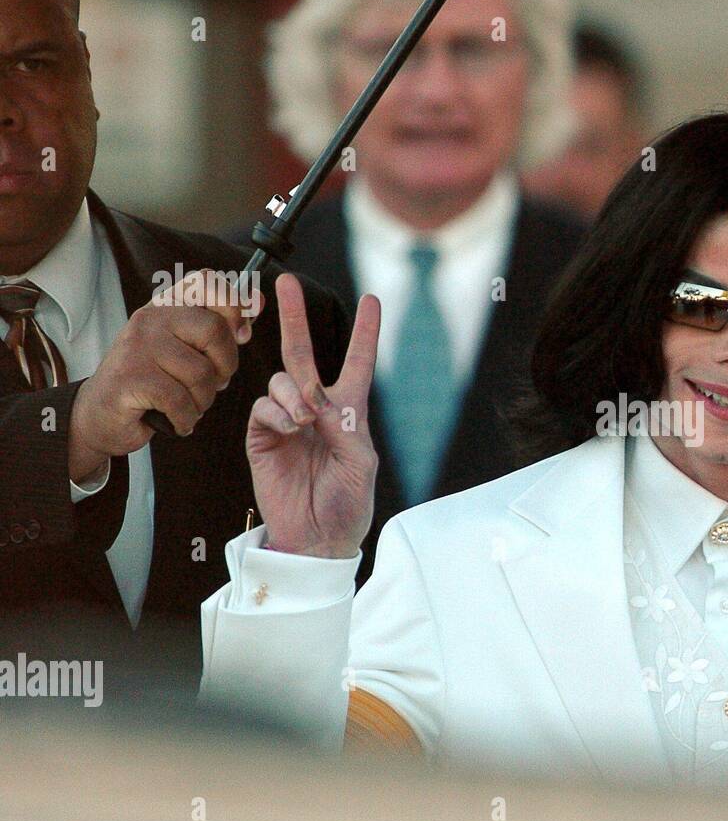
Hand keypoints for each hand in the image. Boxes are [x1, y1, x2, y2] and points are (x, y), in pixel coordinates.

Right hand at [69, 270, 258, 482]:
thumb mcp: (191, 348)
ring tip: (188, 404)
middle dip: (225, 366)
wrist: (102, 414)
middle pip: (214, 331)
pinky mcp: (130, 377)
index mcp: (168, 305)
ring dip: (203, 400)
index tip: (240, 336)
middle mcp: (150, 318)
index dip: (234, 307)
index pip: (208, 282)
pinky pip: (180, 401)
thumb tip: (257, 299)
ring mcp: (138, 345)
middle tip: (213, 383)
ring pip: (201, 373)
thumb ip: (224, 326)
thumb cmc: (155, 381)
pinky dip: (186, 418)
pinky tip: (176, 420)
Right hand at [246, 273, 380, 558]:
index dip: (365, 333)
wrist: (317, 538)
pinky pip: (263, 406)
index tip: (372, 299)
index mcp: (348, 413)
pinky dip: (276, 412)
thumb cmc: (348, 505)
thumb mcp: (361, 464)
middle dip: (294, 317)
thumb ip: (345, 427)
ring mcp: (286, 421)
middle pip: (303, 354)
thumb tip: (317, 400)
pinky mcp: (262, 436)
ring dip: (293, 392)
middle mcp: (315, 409)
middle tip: (284, 281)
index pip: (356, 364)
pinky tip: (288, 429)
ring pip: (282, 380)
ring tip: (304, 419)